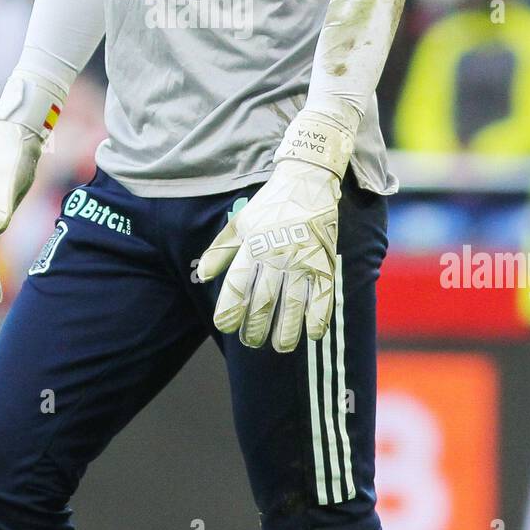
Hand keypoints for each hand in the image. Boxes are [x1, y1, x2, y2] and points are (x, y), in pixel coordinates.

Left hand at [196, 160, 340, 352]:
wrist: (307, 182)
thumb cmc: (270, 205)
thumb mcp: (240, 223)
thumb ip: (221, 250)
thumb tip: (205, 276)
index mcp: (253, 245)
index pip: (238, 285)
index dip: (230, 309)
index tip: (226, 325)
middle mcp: (277, 255)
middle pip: (264, 300)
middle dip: (256, 327)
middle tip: (251, 342)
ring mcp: (303, 260)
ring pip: (293, 304)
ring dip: (286, 330)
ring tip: (280, 347)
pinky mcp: (324, 261)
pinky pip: (324, 294)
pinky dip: (319, 316)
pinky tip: (314, 333)